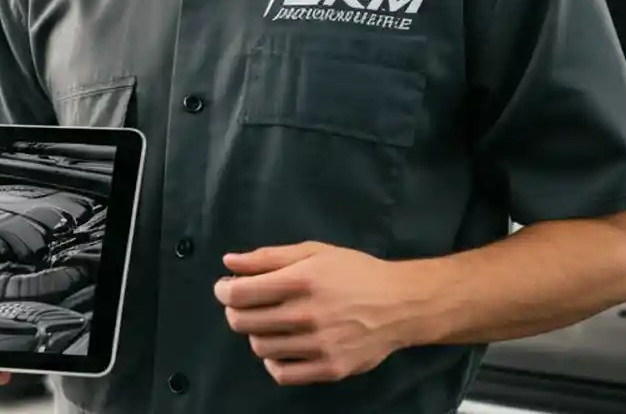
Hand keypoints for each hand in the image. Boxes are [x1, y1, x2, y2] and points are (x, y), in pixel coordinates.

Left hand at [214, 241, 423, 385]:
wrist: (402, 304)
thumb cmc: (355, 273)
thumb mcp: (313, 252)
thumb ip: (268, 257)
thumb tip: (229, 261)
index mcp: (300, 281)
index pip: (239, 293)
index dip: (223, 290)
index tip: (226, 288)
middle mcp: (307, 315)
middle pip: (242, 322)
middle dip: (236, 310)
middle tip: (248, 304)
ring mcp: (319, 345)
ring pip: (259, 347)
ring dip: (257, 333)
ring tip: (271, 322)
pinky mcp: (330, 369)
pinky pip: (282, 373)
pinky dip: (273, 362)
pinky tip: (282, 346)